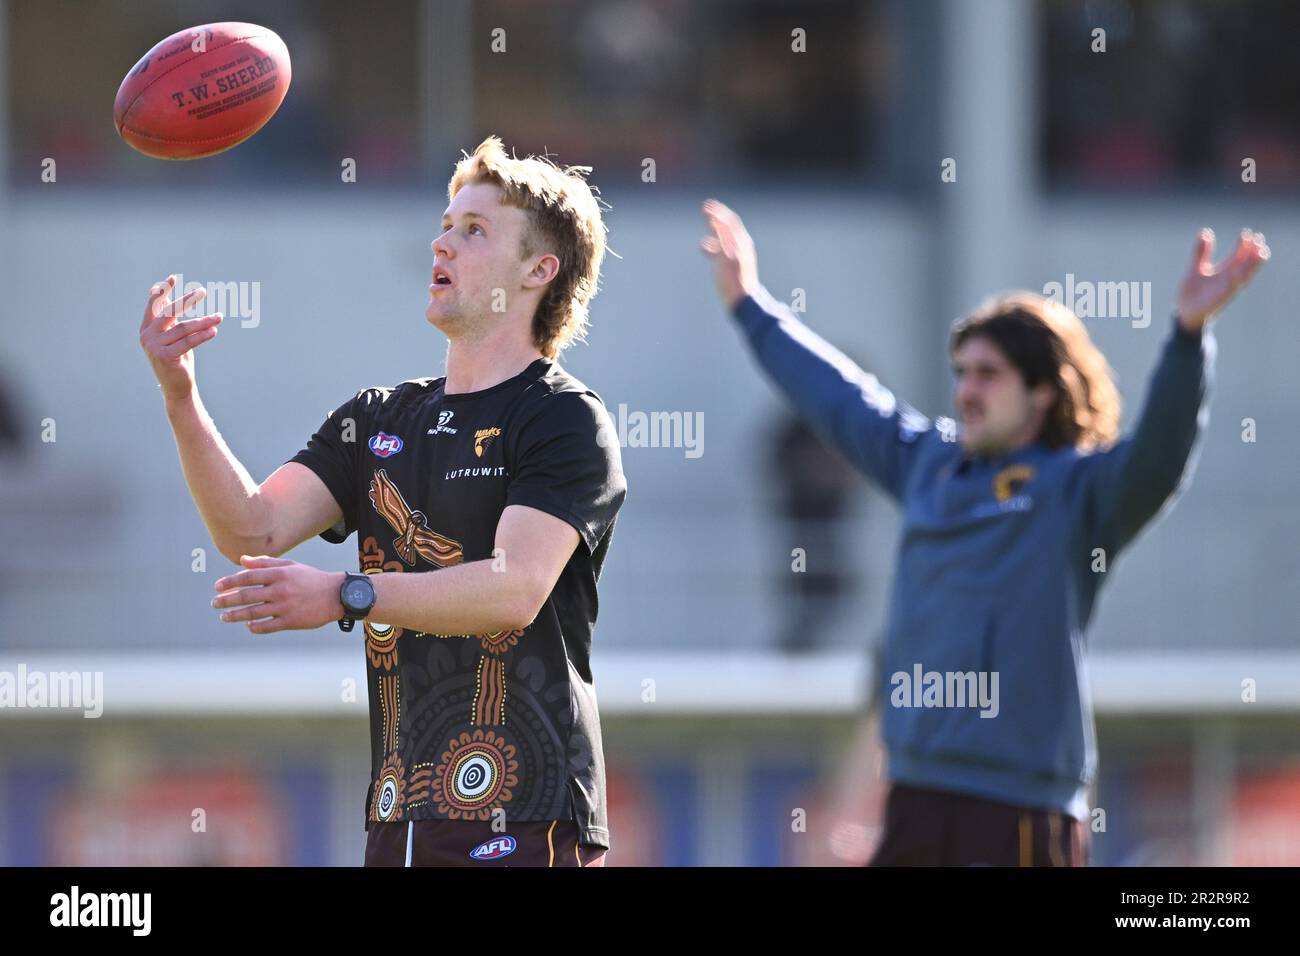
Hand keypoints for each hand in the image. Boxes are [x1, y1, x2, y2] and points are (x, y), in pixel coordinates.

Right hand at [139, 274, 223, 402]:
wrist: (176, 387)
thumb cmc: (176, 359)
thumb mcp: (171, 337)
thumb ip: (169, 320)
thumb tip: (169, 297)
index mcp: (146, 328)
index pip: (154, 306)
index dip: (162, 291)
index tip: (172, 278)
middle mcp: (147, 336)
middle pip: (169, 313)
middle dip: (186, 301)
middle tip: (202, 292)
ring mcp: (154, 347)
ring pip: (183, 328)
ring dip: (204, 321)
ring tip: (219, 316)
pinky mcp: (166, 356)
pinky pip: (188, 342)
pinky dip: (202, 335)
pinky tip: (214, 330)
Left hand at [213, 555, 345, 633]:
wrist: (336, 595)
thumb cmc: (311, 578)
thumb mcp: (290, 565)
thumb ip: (265, 563)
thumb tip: (242, 560)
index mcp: (279, 574)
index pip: (248, 577)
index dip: (230, 582)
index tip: (217, 587)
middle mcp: (280, 590)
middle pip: (246, 596)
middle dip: (226, 600)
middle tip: (214, 603)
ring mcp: (284, 607)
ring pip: (253, 613)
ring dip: (234, 616)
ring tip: (224, 617)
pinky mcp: (290, 622)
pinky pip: (266, 626)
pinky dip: (254, 626)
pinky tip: (247, 625)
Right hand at [700, 199, 760, 309]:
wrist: (742, 300)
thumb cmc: (734, 279)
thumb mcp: (725, 255)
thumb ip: (720, 237)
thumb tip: (715, 219)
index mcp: (741, 242)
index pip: (730, 221)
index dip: (718, 212)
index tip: (706, 206)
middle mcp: (740, 246)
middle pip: (728, 226)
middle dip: (717, 217)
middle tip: (705, 208)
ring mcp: (736, 255)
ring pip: (724, 237)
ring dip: (714, 229)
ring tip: (705, 224)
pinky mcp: (731, 265)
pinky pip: (721, 249)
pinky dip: (712, 244)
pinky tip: (704, 247)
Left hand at [1176, 228, 1268, 332]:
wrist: (1184, 313)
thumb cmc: (1192, 292)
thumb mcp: (1196, 267)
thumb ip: (1201, 252)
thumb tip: (1205, 231)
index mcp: (1225, 271)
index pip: (1239, 256)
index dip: (1244, 245)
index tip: (1247, 233)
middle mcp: (1229, 280)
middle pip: (1247, 265)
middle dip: (1254, 254)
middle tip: (1259, 240)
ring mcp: (1226, 290)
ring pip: (1244, 277)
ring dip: (1252, 266)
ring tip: (1260, 253)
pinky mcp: (1219, 299)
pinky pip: (1230, 290)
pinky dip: (1235, 281)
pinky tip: (1237, 272)